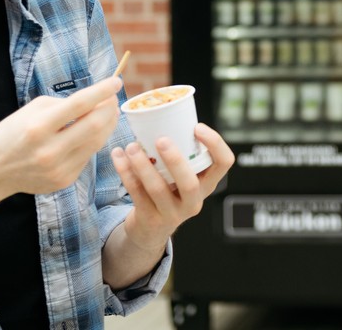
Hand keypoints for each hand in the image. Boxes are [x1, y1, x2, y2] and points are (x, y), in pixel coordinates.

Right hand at [0, 76, 123, 196]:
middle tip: (113, 98)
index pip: (79, 104)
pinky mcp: (64, 180)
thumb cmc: (13, 132)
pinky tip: (91, 132)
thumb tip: (97, 101)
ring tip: (109, 112)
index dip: (101, 91)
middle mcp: (49, 150)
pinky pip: (87, 156)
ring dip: (108, 124)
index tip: (115, 81)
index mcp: (39, 127)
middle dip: (109, 108)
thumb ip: (64, 104)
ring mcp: (58, 169)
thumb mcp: (33, 109)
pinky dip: (93, 141)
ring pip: (97, 142)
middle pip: (95, 125)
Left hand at [110, 122, 234, 241]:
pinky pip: (136, 194)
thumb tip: (164, 111)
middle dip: (175, 160)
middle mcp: (193, 201)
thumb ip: (181, 153)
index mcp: (206, 184)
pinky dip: (125, 172)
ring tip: (131, 146)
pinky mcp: (149, 219)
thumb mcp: (182, 176)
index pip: (224, 163)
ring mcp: (172, 213)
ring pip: (157, 189)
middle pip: (189, 183)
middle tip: (161, 139)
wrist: (150, 230)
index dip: (215, 144)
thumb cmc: (168, 190)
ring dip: (142, 165)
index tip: (197, 127)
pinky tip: (118, 156)